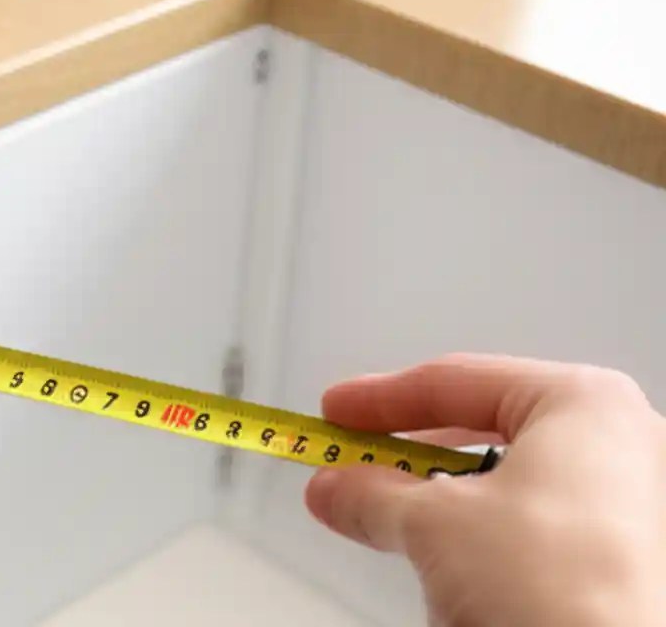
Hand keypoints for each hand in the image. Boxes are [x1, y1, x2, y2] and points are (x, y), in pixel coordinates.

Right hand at [305, 353, 665, 626]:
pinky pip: (542, 522)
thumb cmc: (565, 591)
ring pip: (516, 478)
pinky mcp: (632, 560)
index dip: (379, 400)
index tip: (335, 413)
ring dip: (446, 495)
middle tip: (353, 462)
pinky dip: (488, 530)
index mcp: (585, 404)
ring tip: (394, 518)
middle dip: (409, 452)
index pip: (456, 381)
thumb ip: (371, 495)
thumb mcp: (433, 526)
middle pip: (486, 428)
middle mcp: (625, 443)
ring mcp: (637, 504)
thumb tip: (335, 487)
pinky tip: (452, 558)